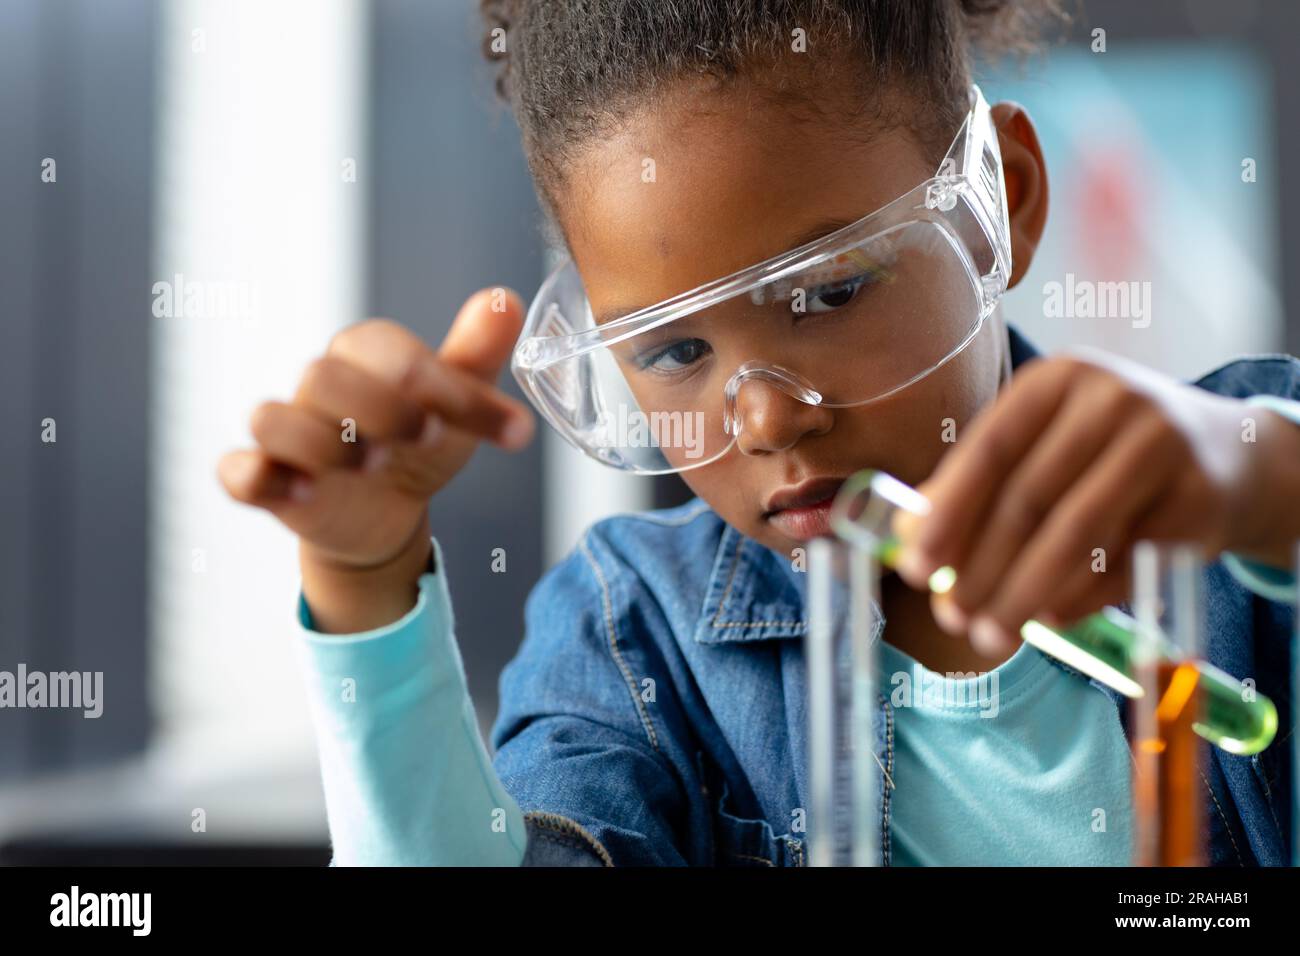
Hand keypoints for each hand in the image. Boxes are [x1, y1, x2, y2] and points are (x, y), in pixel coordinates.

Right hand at [218, 289, 535, 630]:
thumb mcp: (459, 403)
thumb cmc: (422, 440)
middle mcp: (322, 385)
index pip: (398, 356)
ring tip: (373, 464)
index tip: (515, 433)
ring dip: (321, 443)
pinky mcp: (267, 480)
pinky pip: (239, 471)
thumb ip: (477, 355)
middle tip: (428, 436)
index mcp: (368, 355)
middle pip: (325, 376)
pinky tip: (306, 491)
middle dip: (381, 408)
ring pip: (273, 419)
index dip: (453, 392)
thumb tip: (505, 300)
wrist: (393, 508)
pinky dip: (262, 477)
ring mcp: (290, 432)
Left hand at [892, 348, 1299, 656]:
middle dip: (980, 568)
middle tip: (951, 617)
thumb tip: (904, 532)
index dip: (948, 513)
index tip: (914, 568)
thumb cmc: (1105, 451)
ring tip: (989, 634)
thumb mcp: (1044, 443)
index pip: (988, 450)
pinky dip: (1079, 597)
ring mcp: (1162, 444)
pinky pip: (1124, 560)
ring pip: (1074, 534)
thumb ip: (976, 482)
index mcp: (1057, 379)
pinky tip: (1046, 620)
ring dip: (1023, 593)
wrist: (1226, 453)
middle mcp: (1112, 400)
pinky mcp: (1197, 497)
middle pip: (1028, 498)